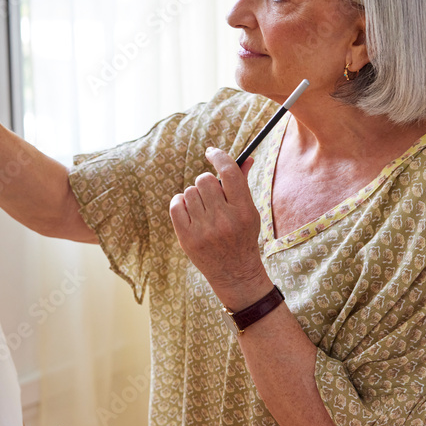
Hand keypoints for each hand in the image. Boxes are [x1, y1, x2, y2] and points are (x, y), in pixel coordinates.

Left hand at [169, 147, 272, 309]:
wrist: (234, 272)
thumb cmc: (242, 236)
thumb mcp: (249, 212)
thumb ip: (243, 184)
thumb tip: (245, 157)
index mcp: (244, 211)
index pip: (229, 173)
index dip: (219, 156)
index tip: (212, 152)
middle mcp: (224, 220)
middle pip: (205, 180)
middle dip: (206, 182)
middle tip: (211, 193)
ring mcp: (204, 230)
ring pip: (189, 192)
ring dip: (194, 195)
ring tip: (203, 208)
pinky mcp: (187, 239)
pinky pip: (176, 205)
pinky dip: (180, 203)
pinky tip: (189, 210)